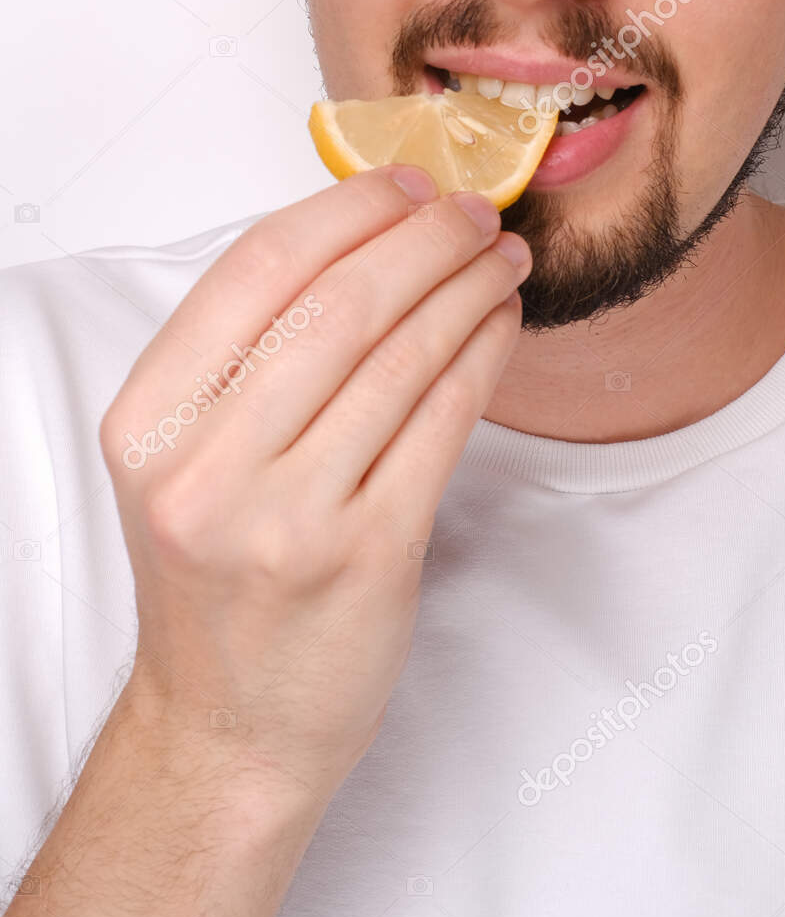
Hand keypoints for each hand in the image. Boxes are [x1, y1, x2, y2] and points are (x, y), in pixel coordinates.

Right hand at [99, 166, 528, 819]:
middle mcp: (208, 467)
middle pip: (341, 302)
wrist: (228, 730)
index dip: (344, 210)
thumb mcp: (187, 462)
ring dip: (467, 290)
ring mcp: (290, 517)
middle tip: (471, 212)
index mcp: (151, 423)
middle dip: (423, 238)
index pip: (257, 270)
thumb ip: (247, 358)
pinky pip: (444, 421)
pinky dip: (482, 357)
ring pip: (403, 356)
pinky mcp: (369, 555)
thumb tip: (361, 237)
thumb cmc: (218, 585)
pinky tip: (501, 326)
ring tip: (500, 260)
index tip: (402, 185)